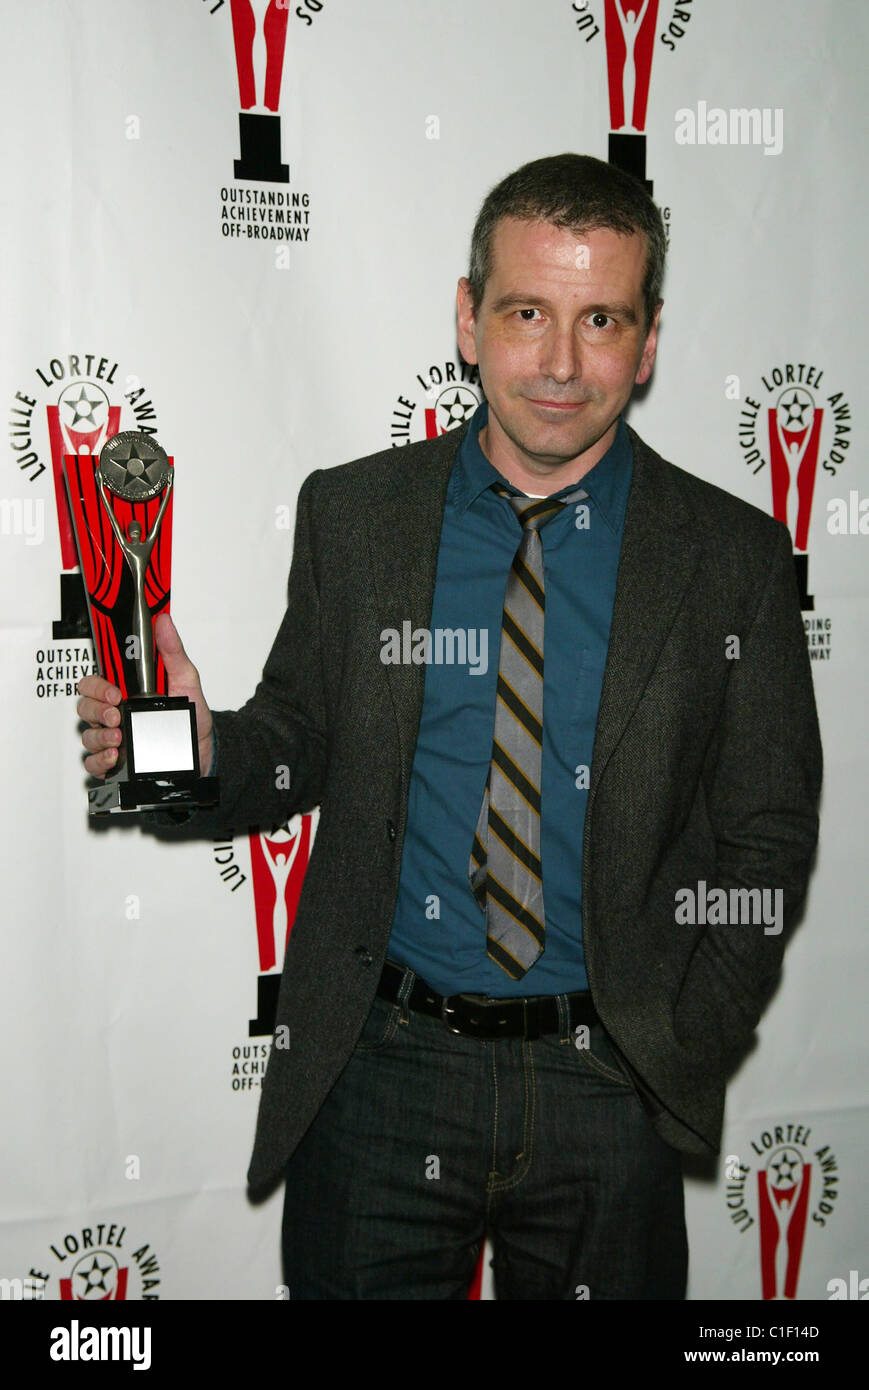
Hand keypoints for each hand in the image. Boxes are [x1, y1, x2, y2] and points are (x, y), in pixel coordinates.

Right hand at [76, 613, 213, 778]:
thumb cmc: (191, 713)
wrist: (205, 748)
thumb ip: (172, 651)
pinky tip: (114, 757)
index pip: (95, 682)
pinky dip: (99, 761)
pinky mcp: (116, 761)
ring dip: (99, 737)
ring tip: (119, 738)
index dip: (98, 685)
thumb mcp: (186, 679)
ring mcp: (113, 737)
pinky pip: (93, 762)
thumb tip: (163, 621)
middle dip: (97, 711)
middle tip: (117, 715)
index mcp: (126, 689)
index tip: (115, 692)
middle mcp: (115, 712)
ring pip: (87, 735)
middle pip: (86, 706)